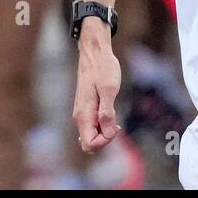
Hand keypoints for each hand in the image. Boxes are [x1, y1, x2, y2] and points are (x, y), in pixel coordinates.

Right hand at [72, 22, 121, 154]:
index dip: (105, 141)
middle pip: (89, 144)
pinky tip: (111, 116)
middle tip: (117, 124)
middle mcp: (80, 117)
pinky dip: (103, 126)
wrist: (95, 53)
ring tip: (115, 119)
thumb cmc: (103, 68)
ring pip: (91, 136)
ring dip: (104, 133)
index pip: (90, 144)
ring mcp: (82, 113)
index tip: (116, 125)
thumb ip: (107, 112)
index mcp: (84, 114)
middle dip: (105, 140)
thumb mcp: (109, 89)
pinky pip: (93, 127)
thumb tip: (107, 132)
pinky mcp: (86, 109)